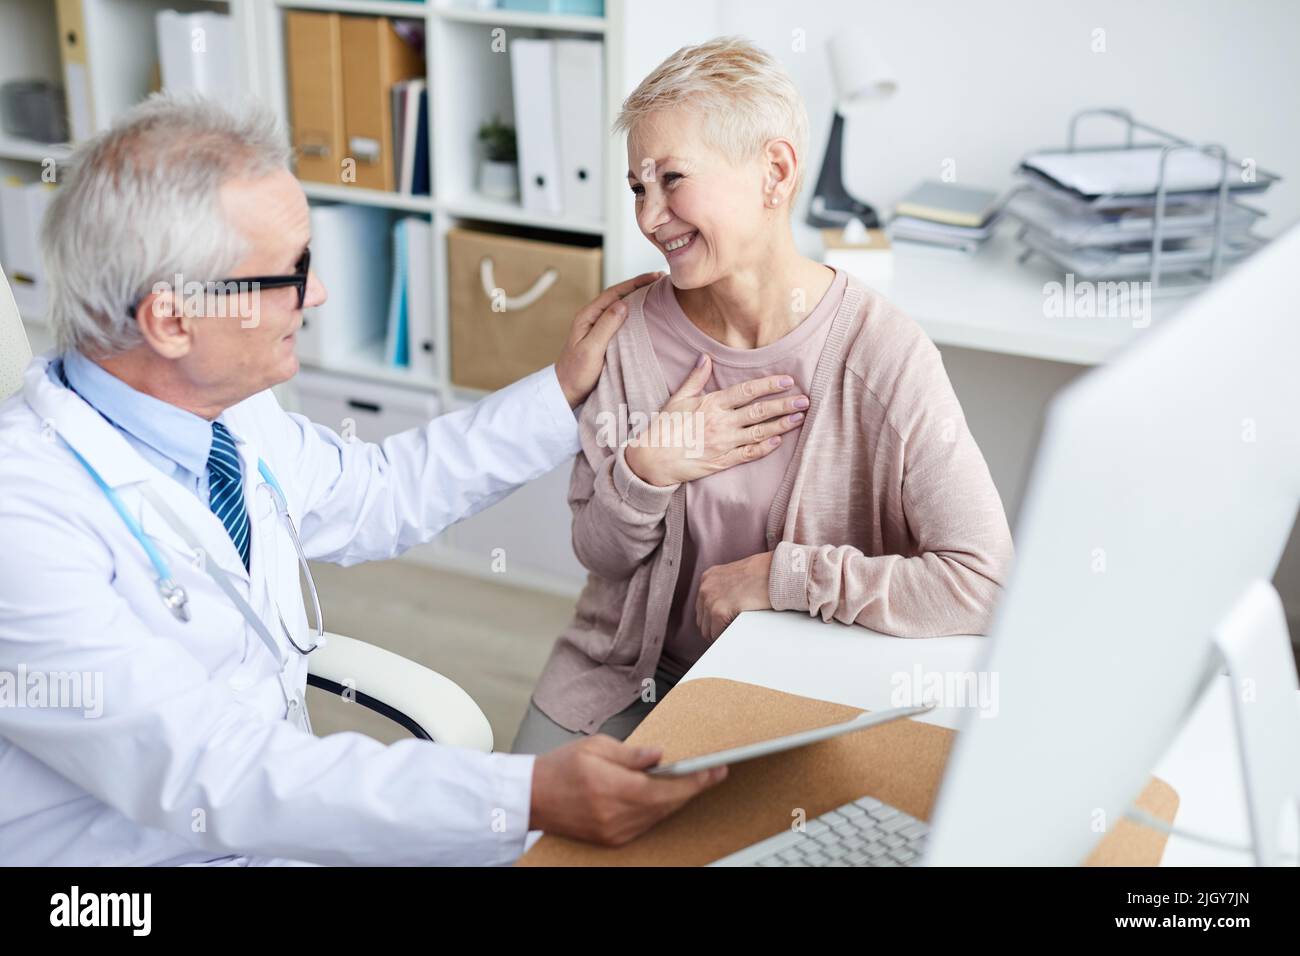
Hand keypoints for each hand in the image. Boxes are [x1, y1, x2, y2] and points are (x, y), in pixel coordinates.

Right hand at [530, 734, 726, 845]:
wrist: (531, 797)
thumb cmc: (560, 768)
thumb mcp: (595, 747)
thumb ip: (630, 753)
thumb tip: (659, 755)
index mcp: (610, 787)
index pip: (664, 788)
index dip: (694, 780)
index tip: (714, 770)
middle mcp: (615, 815)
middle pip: (667, 804)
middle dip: (694, 787)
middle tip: (715, 772)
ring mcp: (614, 831)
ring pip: (659, 815)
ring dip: (678, 799)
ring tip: (697, 780)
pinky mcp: (612, 839)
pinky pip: (646, 824)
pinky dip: (660, 809)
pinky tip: (668, 795)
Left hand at [555, 272, 663, 408]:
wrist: (566, 392)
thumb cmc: (576, 374)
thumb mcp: (591, 350)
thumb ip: (606, 326)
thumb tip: (623, 304)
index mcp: (587, 316)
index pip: (615, 292)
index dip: (636, 283)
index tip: (656, 276)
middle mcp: (592, 318)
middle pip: (619, 295)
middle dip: (640, 286)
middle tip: (662, 280)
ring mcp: (597, 327)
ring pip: (621, 307)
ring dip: (639, 298)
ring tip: (659, 293)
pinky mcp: (603, 337)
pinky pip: (621, 320)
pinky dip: (635, 313)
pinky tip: (647, 314)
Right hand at [624, 356, 808, 487]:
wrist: (653, 459)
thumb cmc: (665, 427)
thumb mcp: (678, 398)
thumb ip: (695, 378)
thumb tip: (705, 357)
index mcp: (712, 404)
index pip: (747, 391)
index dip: (769, 385)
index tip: (787, 381)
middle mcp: (721, 423)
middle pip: (759, 412)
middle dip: (784, 405)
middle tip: (804, 400)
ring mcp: (723, 443)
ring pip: (759, 432)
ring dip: (781, 425)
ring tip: (799, 418)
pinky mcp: (723, 461)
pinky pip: (749, 454)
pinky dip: (765, 447)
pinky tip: (779, 441)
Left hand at [696, 550, 774, 641]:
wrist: (776, 572)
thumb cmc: (765, 573)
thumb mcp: (738, 575)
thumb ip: (727, 588)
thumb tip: (728, 607)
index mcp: (709, 578)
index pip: (702, 607)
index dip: (713, 619)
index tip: (723, 626)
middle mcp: (705, 587)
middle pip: (702, 620)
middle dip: (715, 629)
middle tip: (730, 634)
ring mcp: (710, 599)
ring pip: (707, 630)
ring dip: (720, 634)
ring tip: (736, 634)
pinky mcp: (718, 611)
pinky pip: (717, 634)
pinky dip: (726, 637)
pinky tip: (738, 634)